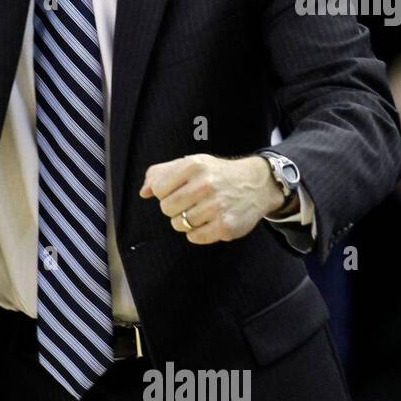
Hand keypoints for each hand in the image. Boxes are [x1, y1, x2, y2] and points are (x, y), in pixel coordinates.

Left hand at [139, 154, 283, 243]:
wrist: (256, 184)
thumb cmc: (216, 174)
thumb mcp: (190, 163)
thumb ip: (161, 173)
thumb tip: (144, 192)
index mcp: (193, 166)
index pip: (158, 189)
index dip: (164, 193)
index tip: (177, 190)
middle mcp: (205, 184)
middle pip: (167, 208)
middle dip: (174, 208)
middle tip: (189, 202)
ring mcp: (216, 206)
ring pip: (179, 224)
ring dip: (186, 221)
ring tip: (201, 211)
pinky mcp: (225, 226)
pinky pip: (195, 237)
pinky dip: (197, 233)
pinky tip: (208, 222)